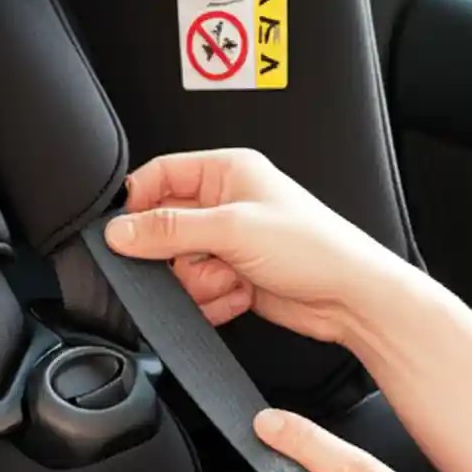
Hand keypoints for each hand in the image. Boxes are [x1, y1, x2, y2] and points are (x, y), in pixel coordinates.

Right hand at [104, 148, 419, 342]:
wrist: (351, 298)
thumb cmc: (314, 248)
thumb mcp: (233, 229)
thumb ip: (169, 229)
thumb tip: (120, 230)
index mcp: (226, 171)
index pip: (160, 175)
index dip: (137, 203)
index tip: (126, 232)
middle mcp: (225, 204)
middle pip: (163, 229)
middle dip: (179, 256)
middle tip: (202, 260)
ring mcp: (228, 244)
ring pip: (178, 267)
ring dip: (201, 282)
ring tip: (233, 278)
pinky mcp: (232, 277)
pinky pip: (197, 293)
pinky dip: (214, 300)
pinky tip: (242, 294)